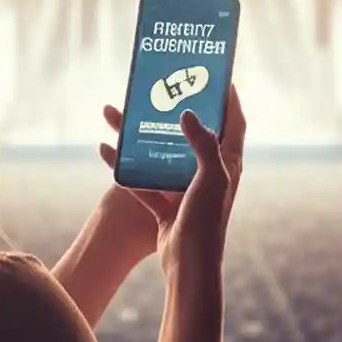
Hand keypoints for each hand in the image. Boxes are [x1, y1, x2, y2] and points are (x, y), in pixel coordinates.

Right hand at [98, 85, 244, 278]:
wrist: (188, 266)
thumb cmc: (206, 221)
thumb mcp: (211, 177)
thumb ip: (202, 143)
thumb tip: (188, 113)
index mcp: (228, 165)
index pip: (234, 123)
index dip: (228, 99)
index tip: (217, 76)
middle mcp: (209, 174)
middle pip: (194, 134)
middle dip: (178, 111)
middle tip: (165, 88)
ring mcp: (186, 190)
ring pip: (162, 155)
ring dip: (141, 137)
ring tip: (123, 115)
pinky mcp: (165, 206)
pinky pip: (143, 180)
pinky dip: (126, 167)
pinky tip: (108, 151)